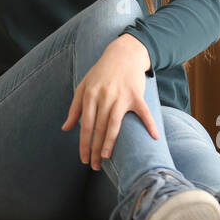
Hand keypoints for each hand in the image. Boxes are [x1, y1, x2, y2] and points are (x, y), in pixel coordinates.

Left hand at [61, 35, 158, 169]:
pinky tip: (154, 137)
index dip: (83, 143)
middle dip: (95, 148)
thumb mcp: (83, 86)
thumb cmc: (101, 72)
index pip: (85, 124)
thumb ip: (75, 108)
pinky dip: (149, 124)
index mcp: (90, 95)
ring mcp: (121, 96)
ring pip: (114, 123)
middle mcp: (104, 96)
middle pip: (98, 127)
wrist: (123, 53)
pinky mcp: (136, 95)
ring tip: (106, 157)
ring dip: (110, 142)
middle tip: (94, 166)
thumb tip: (65, 128)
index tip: (83, 159)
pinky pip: (144, 112)